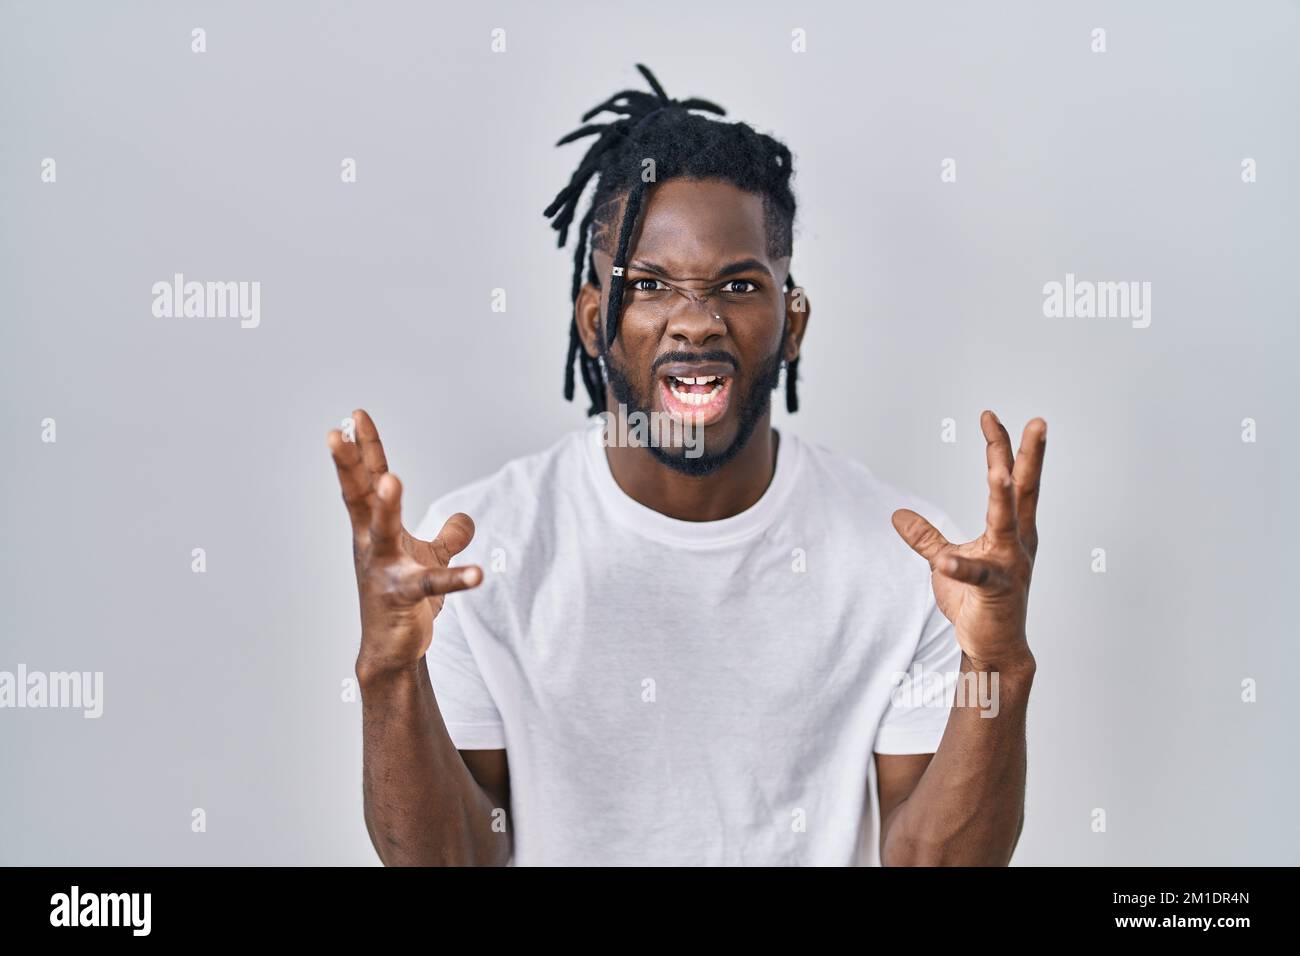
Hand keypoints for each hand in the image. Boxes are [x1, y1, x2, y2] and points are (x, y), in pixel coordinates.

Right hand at [327, 409, 481, 681]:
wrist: (391, 648)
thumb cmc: (403, 599)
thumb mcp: (429, 560)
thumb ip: (446, 536)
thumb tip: (464, 519)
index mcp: (375, 529)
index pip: (370, 481)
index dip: (364, 449)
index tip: (353, 416)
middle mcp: (372, 544)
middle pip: (360, 497)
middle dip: (349, 465)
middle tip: (336, 434)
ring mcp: (385, 569)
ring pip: (383, 533)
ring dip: (387, 507)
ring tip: (393, 481)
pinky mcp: (405, 596)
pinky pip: (433, 583)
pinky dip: (457, 578)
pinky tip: (479, 573)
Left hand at [891, 410, 1045, 671]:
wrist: (994, 647)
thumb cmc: (976, 604)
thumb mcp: (947, 563)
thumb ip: (927, 537)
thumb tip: (898, 514)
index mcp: (1011, 531)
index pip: (1011, 481)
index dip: (1002, 448)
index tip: (991, 417)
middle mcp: (1018, 542)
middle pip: (1024, 490)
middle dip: (1029, 456)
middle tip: (1038, 422)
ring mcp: (1011, 565)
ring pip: (1008, 523)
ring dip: (1003, 497)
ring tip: (997, 471)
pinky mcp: (997, 591)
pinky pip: (977, 575)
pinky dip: (961, 567)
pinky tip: (946, 562)